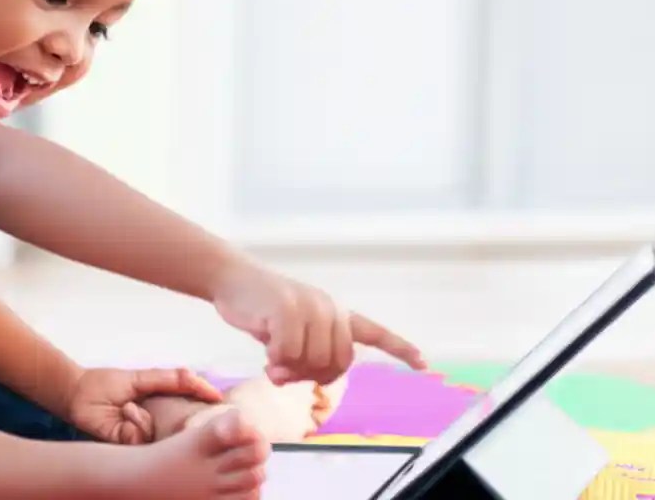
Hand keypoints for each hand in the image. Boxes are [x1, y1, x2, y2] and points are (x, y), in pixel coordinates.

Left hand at [67, 368, 223, 444]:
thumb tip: (196, 375)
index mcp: (163, 407)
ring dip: (146, 418)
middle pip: (182, 430)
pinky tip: (124, 413)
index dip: (205, 404)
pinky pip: (142, 438)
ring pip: (161, 436)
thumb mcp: (143, 377)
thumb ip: (170, 378)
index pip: (189, 408)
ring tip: (128, 406)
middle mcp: (157, 426)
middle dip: (187, 421)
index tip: (221, 400)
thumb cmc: (108, 384)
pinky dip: (135, 422)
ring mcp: (143, 439)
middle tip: (181, 411)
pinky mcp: (129, 447)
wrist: (78, 393)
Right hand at [212, 263, 426, 384]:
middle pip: (337, 364)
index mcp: (334, 313)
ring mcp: (310, 307)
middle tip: (285, 373)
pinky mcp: (287, 310)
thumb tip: (288, 377)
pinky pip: (288, 354)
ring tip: (272, 363)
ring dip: (289, 371)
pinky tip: (265, 354)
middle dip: (312, 376)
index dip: (399, 349)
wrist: (231, 278)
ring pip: (313, 362)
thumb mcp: (288, 333)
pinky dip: (275, 362)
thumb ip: (300, 355)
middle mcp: (329, 308)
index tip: (423, 364)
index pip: (374, 331)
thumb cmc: (260, 309)